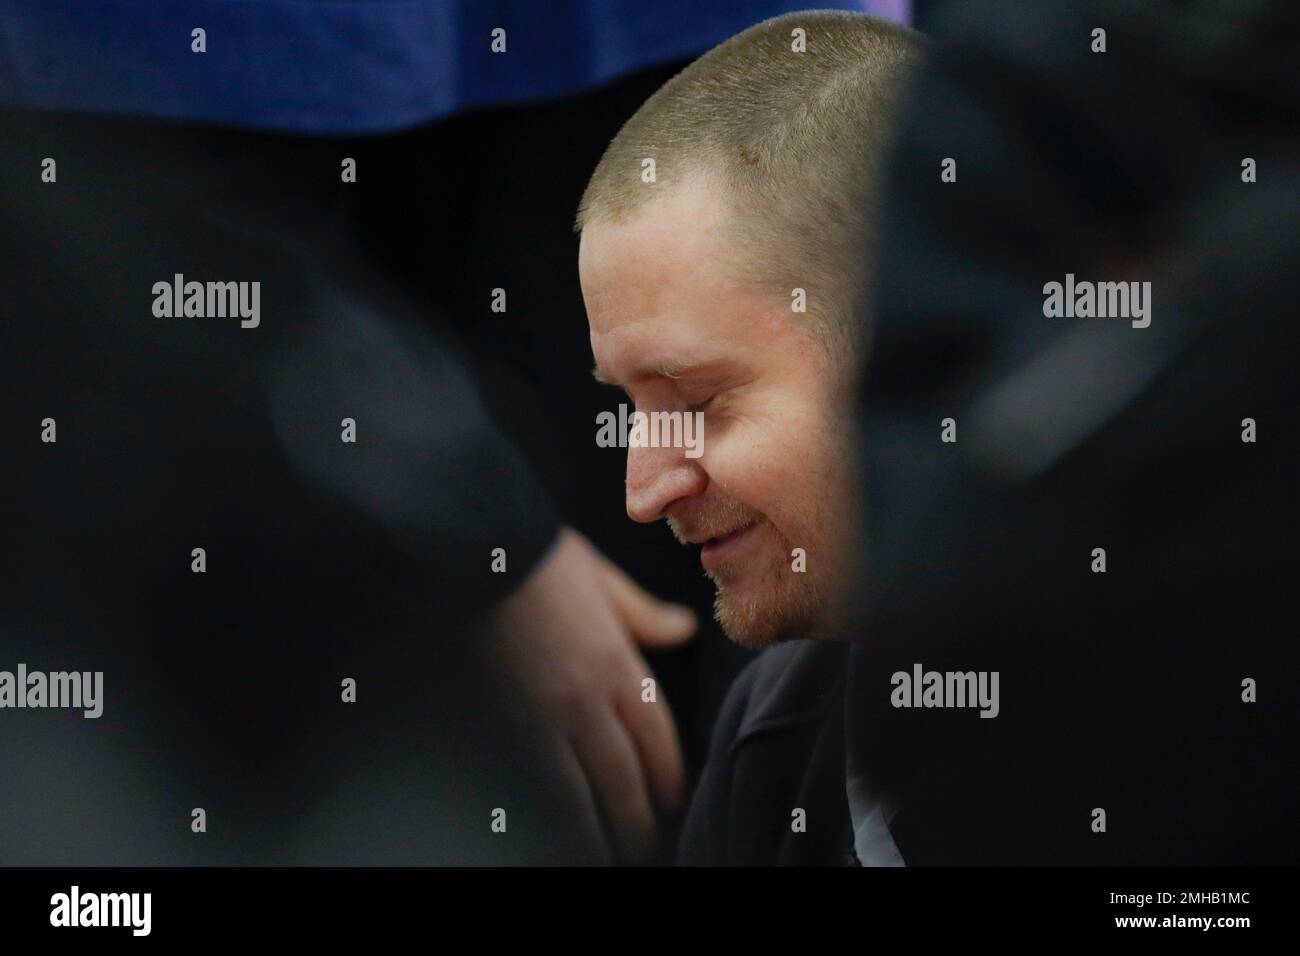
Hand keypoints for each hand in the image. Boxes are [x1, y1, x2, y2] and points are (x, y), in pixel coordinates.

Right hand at [490, 527, 696, 860]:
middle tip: (645, 844)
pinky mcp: (506, 722)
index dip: (667, 775)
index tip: (672, 800)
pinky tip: (557, 835)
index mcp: (620, 660)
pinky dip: (554, 816)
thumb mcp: (602, 580)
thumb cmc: (538, 556)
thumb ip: (642, 615)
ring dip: (602, 829)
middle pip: (628, 775)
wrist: (476, 549)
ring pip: (587, 792)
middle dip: (639, 817)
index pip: (656, 736)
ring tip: (610, 856)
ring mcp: (548, 715)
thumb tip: (681, 627)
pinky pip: (538, 784)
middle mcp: (592, 697)